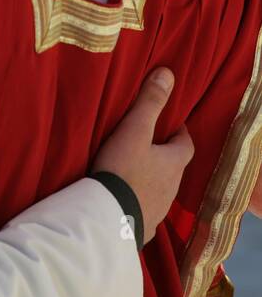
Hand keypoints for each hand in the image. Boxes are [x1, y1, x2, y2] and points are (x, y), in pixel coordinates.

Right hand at [92, 67, 193, 245]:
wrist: (109, 217)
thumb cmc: (123, 168)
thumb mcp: (135, 130)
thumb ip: (150, 102)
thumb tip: (168, 74)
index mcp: (173, 163)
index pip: (186, 145)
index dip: (181, 134)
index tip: (172, 125)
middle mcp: (171, 187)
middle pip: (174, 167)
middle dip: (165, 155)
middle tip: (149, 143)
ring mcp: (158, 208)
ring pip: (161, 187)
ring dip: (152, 177)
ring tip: (134, 168)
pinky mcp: (143, 223)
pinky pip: (146, 207)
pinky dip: (140, 198)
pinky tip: (125, 196)